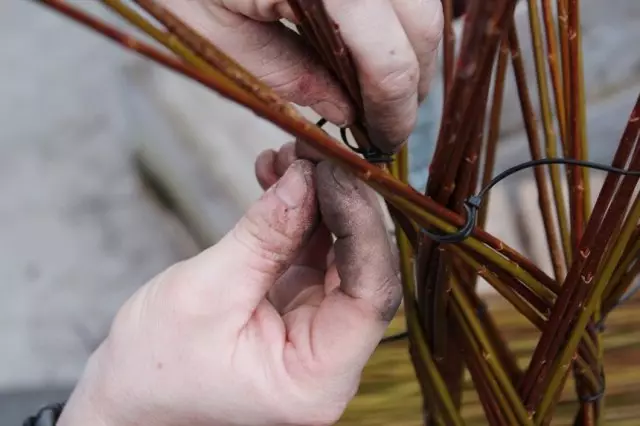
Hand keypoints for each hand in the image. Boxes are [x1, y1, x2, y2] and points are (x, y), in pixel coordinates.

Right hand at [59, 150, 400, 425]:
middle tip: (312, 151)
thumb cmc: (154, 368)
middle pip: (361, 270)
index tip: (333, 170)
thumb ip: (264, 236)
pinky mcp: (297, 310)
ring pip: (339, 256)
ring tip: (289, 158)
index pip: (371, 295)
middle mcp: (329, 360)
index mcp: (316, 378)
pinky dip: (297, 217)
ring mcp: (316, 333)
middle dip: (339, 204)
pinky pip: (310, 256)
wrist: (128, 395)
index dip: (360, 225)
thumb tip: (305, 176)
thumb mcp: (205, 295)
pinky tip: (277, 180)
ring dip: (317, 202)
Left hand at [160, 0, 442, 149]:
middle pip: (423, 24)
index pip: (389, 58)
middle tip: (387, 121)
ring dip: (414, 46)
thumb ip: (290, 77)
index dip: (394, 110)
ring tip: (382, 85)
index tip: (384, 141)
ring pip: (424, 0)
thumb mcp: (220, 37)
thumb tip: (349, 111)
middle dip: (414, 82)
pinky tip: (373, 41)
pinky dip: (399, 15)